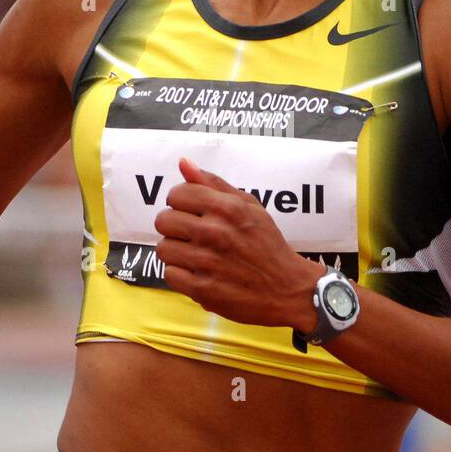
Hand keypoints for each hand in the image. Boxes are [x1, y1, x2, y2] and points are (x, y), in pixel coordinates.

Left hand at [154, 157, 324, 331]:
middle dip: (175, 227)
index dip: (181, 202)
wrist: (287, 289)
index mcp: (227, 208)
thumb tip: (184, 162)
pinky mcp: (202, 289)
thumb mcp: (249, 206)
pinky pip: (170, 274)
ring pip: (163, 248)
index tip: (191, 212)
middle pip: (163, 220)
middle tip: (192, 235)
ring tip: (196, 255)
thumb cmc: (267, 245)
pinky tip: (198, 272)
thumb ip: (214, 184)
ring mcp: (207, 262)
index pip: (176, 194)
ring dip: (177, 252)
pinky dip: (181, 275)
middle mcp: (215, 232)